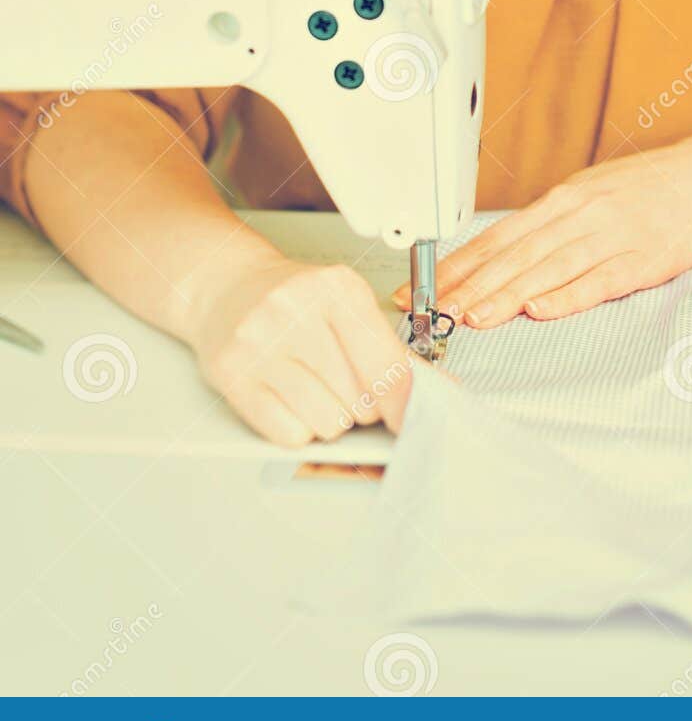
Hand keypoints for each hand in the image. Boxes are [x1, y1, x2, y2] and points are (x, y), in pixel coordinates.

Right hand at [188, 254, 420, 445]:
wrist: (227, 286)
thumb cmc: (292, 298)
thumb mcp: (346, 303)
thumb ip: (388, 347)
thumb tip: (435, 390)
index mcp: (336, 287)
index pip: (387, 366)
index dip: (405, 402)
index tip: (410, 419)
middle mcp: (295, 311)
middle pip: (361, 401)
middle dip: (362, 405)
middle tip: (344, 383)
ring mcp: (260, 344)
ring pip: (328, 423)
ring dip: (330, 418)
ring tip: (314, 386)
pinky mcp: (232, 375)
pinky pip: (289, 434)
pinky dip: (297, 427)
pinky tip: (289, 398)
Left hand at [390, 133, 691, 327]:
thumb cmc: (644, 191)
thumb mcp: (588, 195)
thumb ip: (547, 226)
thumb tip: (497, 256)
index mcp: (561, 201)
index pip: (496, 238)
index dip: (455, 267)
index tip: (418, 290)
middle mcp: (578, 215)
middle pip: (513, 256)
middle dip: (468, 287)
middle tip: (430, 313)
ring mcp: (610, 235)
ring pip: (548, 269)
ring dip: (507, 296)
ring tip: (472, 318)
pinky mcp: (644, 258)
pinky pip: (600, 279)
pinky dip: (569, 296)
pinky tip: (541, 311)